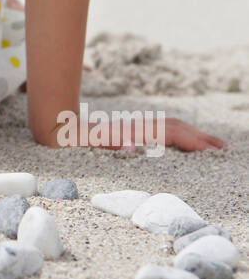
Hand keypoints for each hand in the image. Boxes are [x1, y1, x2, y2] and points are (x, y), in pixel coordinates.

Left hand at [40, 116, 228, 153]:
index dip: (193, 141)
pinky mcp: (131, 132)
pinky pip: (162, 131)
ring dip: (193, 136)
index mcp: (132, 130)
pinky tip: (186, 144)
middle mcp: (136, 127)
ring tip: (212, 146)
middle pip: (176, 127)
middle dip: (201, 137)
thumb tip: (130, 145)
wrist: (55, 126)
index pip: (171, 132)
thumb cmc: (71, 140)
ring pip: (171, 127)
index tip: (213, 152)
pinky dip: (180, 136)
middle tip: (223, 149)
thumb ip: (109, 142)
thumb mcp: (87, 143)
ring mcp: (135, 128)